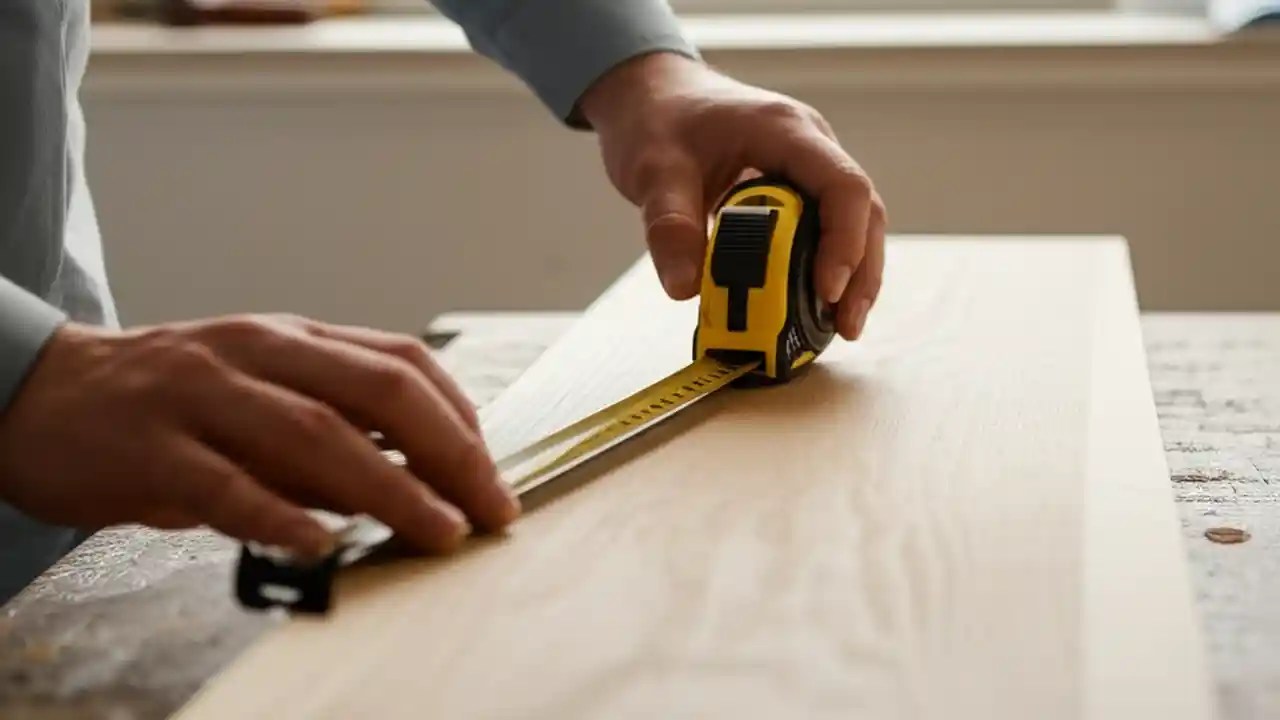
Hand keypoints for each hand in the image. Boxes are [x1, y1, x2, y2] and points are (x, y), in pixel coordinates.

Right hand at [0, 315, 518, 558]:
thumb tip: (413, 479)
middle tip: (489, 509)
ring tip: (438, 530)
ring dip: (389, 487)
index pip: (400, 362)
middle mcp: (255, 352)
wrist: (42, 392)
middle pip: (376, 390)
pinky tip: (322, 544)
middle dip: (448, 453)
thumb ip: (330, 426)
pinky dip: (279, 515)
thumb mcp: (258, 392)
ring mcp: (201, 395)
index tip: (492, 475)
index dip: (460, 418)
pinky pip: (224, 484)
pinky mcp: (151, 448)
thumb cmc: (170, 402)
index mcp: (291, 337)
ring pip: (313, 433)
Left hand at [580, 52, 886, 340]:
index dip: (844, 242)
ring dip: (852, 274)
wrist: (651, 93)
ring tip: (838, 326)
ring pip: (853, 222)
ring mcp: (806, 167)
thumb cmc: (657, 118)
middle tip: (846, 326)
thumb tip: (685, 289)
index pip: (842, 185)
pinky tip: (814, 305)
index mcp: (784, 131)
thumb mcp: (652, 169)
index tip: (826, 291)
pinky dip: (825, 266)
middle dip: (860, 271)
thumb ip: (669, 225)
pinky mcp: (795, 188)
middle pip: (862, 210)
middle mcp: (809, 146)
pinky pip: (825, 227)